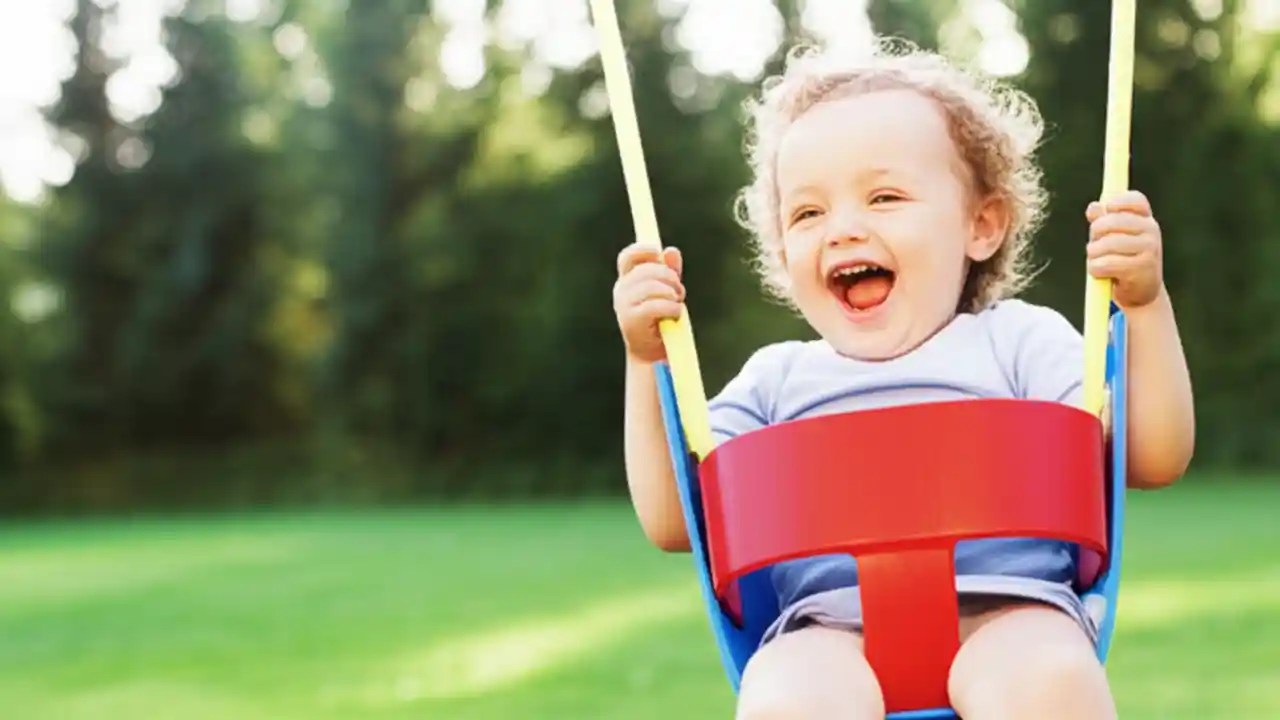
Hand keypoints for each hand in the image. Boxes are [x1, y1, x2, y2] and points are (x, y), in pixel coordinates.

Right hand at [613, 243, 684, 362]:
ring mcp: (623, 304)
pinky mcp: (631, 320)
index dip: (642, 250)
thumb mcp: (666, 291)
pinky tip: (675, 313)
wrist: (652, 353)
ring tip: (677, 303)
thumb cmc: (660, 319)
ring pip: (652, 286)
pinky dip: (671, 307)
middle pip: (647, 269)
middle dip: (670, 277)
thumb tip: (671, 251)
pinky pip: (656, 305)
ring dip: (672, 293)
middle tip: (679, 290)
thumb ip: (669, 270)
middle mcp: (622, 290)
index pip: (628, 257)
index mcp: (627, 280)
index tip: (658, 252)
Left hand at [1086, 190, 1163, 308]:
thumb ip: (1103, 220)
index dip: (1116, 202)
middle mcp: (1152, 231)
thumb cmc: (1122, 260)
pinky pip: (1106, 263)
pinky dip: (1095, 269)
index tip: (1107, 210)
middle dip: (1095, 233)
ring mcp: (1150, 249)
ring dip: (1093, 254)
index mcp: (1145, 219)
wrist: (1140, 293)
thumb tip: (1094, 207)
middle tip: (1094, 244)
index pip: (1135, 200)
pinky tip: (1101, 273)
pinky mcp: (1142, 268)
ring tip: (1098, 261)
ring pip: (1106, 244)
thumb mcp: (1113, 237)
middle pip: (1111, 221)